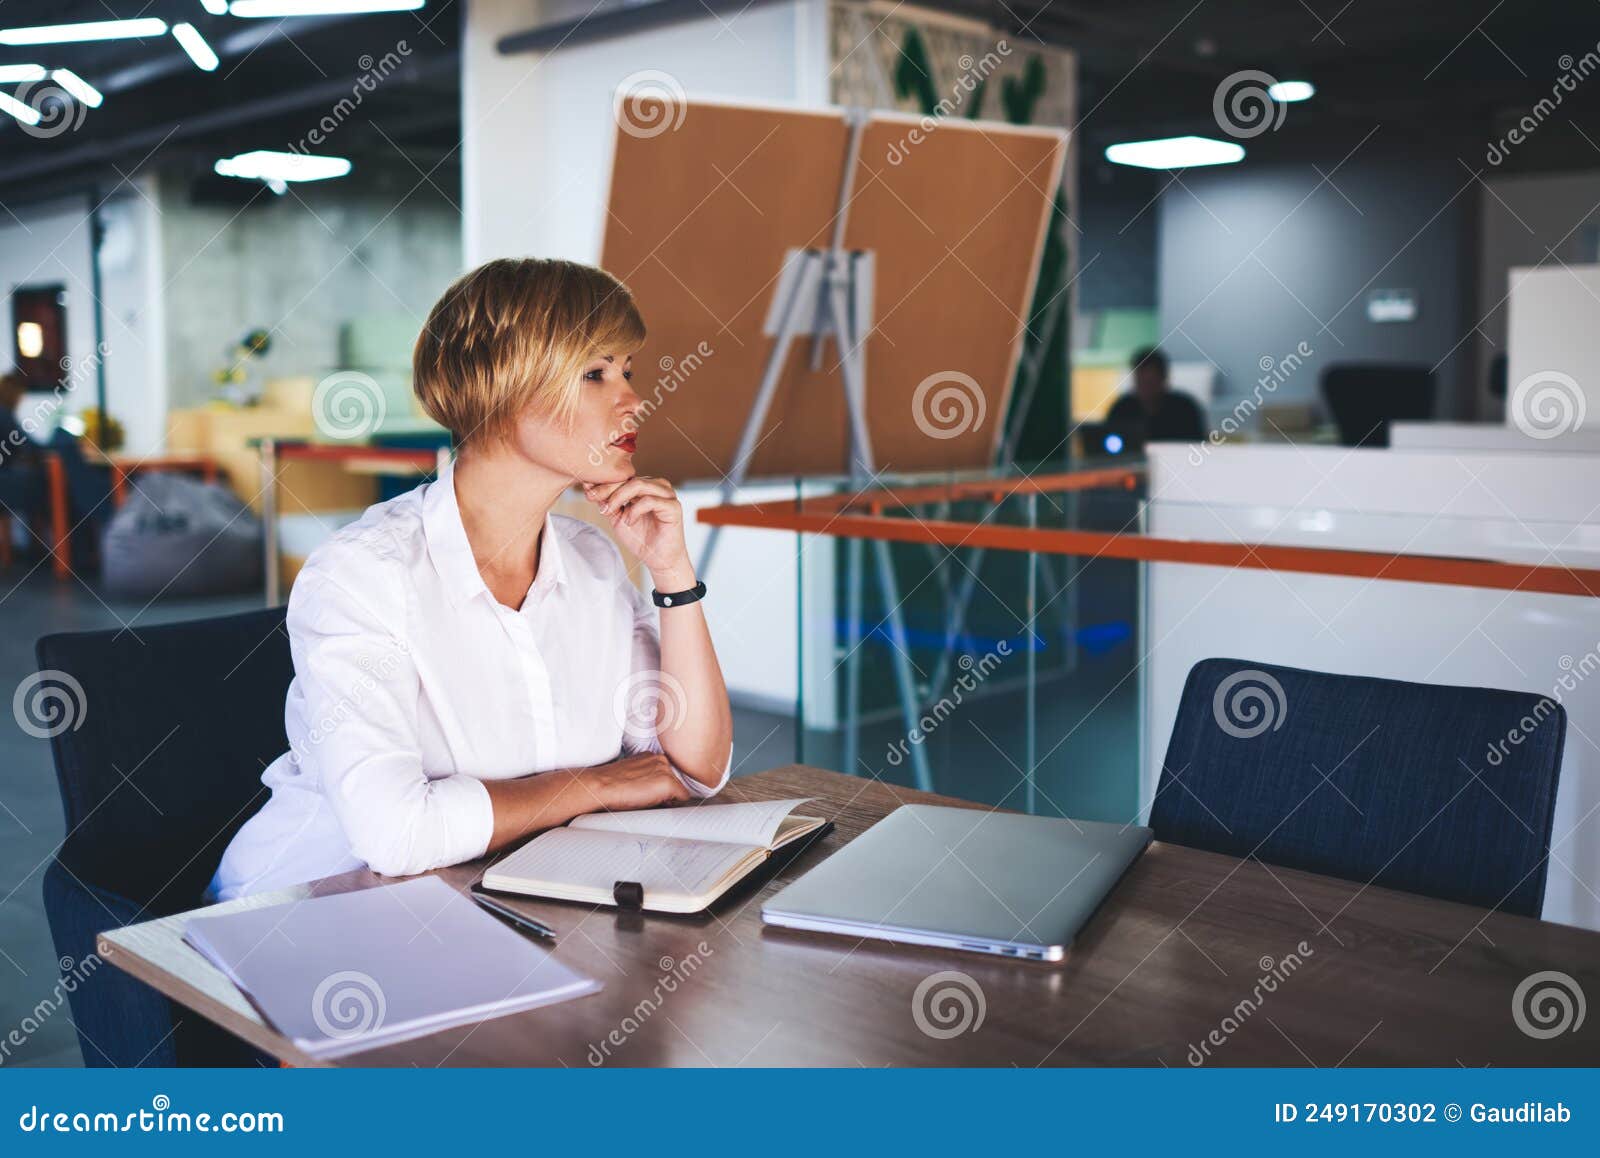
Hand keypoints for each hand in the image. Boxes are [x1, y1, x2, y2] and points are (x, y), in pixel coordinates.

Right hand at [576, 752, 690, 812]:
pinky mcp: (668, 783)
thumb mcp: (632, 775)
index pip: (667, 775)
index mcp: (651, 756)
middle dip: (666, 793)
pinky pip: (682, 798)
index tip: (648, 794)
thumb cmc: (611, 785)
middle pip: (675, 782)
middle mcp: (661, 760)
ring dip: (668, 798)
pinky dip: (672, 805)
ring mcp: (666, 770)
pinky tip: (653, 804)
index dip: (660, 789)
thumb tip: (657, 792)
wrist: (601, 786)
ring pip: (678, 791)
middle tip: (644, 798)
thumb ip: (647, 777)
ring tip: (645, 800)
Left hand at [583, 476, 694, 586]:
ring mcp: (668, 495)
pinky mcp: (674, 507)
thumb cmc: (641, 538)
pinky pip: (650, 500)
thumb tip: (588, 485)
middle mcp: (658, 486)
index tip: (588, 493)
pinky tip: (629, 521)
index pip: (623, 477)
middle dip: (609, 489)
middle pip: (630, 479)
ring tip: (611, 511)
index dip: (604, 484)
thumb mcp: (618, 517)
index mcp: (646, 486)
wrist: (658, 559)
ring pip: (639, 484)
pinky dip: (635, 510)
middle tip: (597, 502)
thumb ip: (607, 502)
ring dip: (620, 497)